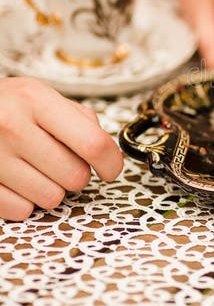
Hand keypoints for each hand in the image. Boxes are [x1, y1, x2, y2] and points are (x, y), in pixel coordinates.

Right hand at [0, 77, 122, 220]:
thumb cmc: (6, 105)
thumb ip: (78, 118)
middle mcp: (13, 126)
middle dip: (75, 173)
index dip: (111, 163)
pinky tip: (16, 181)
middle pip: (75, 176)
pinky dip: (24, 202)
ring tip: (34, 169)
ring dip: (50, 189)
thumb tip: (105, 151)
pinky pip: (21, 210)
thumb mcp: (39, 95)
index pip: (93, 143)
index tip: (110, 169)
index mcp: (36, 100)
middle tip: (59, 161)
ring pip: (51, 198)